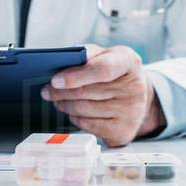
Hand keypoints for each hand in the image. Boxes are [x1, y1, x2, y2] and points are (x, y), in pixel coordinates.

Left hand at [41, 44, 164, 146]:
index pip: (103, 69)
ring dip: (64, 104)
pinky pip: (88, 125)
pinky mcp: (123, 131)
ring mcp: (131, 112)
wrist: (138, 97)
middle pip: (87, 92)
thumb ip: (86, 54)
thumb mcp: (106, 55)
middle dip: (60, 91)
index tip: (55, 80)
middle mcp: (135, 88)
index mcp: (129, 62)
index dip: (76, 75)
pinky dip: (75, 118)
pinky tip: (73, 111)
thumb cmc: (115, 72)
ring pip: (83, 109)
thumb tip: (62, 62)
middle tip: (47, 90)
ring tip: (58, 100)